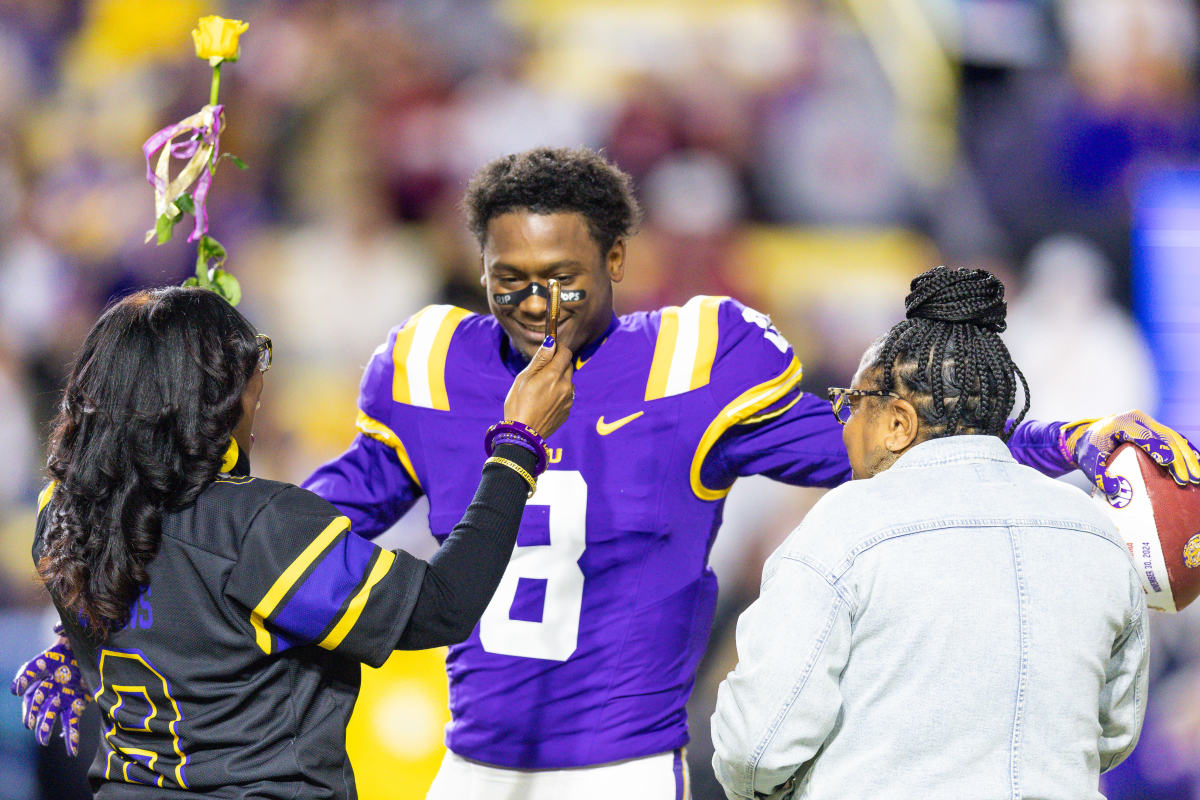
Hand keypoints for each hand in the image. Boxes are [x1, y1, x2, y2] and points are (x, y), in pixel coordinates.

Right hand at [10, 625, 90, 756]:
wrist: (104, 648)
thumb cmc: (86, 639)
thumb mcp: (78, 631)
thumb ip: (67, 628)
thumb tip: (57, 628)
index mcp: (50, 661)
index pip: (33, 669)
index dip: (25, 677)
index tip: (17, 689)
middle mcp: (53, 679)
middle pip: (38, 696)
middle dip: (33, 711)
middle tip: (30, 723)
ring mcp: (64, 692)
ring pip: (51, 712)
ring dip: (46, 727)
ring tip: (44, 741)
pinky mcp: (77, 701)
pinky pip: (71, 719)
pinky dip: (71, 734)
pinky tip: (71, 750)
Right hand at [504, 335, 574, 437]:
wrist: (523, 434)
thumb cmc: (518, 404)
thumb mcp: (524, 377)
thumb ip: (540, 359)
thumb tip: (551, 342)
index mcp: (554, 375)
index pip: (565, 352)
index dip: (558, 348)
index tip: (550, 350)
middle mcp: (565, 385)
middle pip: (568, 366)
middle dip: (558, 363)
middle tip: (541, 371)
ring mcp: (568, 399)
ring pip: (568, 381)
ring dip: (559, 380)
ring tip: (541, 390)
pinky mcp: (567, 411)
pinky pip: (566, 396)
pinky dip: (559, 394)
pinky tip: (544, 402)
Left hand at [1063, 410, 1199, 496]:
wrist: (1089, 436)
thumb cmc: (1089, 450)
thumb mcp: (1089, 462)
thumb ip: (1100, 476)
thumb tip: (1116, 490)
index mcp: (1122, 423)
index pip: (1144, 436)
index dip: (1159, 448)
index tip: (1169, 463)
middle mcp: (1139, 420)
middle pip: (1165, 437)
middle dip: (1180, 459)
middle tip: (1188, 479)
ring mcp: (1150, 423)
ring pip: (1175, 438)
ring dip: (1189, 457)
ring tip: (1197, 478)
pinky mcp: (1156, 430)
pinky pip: (1176, 440)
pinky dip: (1187, 453)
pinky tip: (1197, 467)